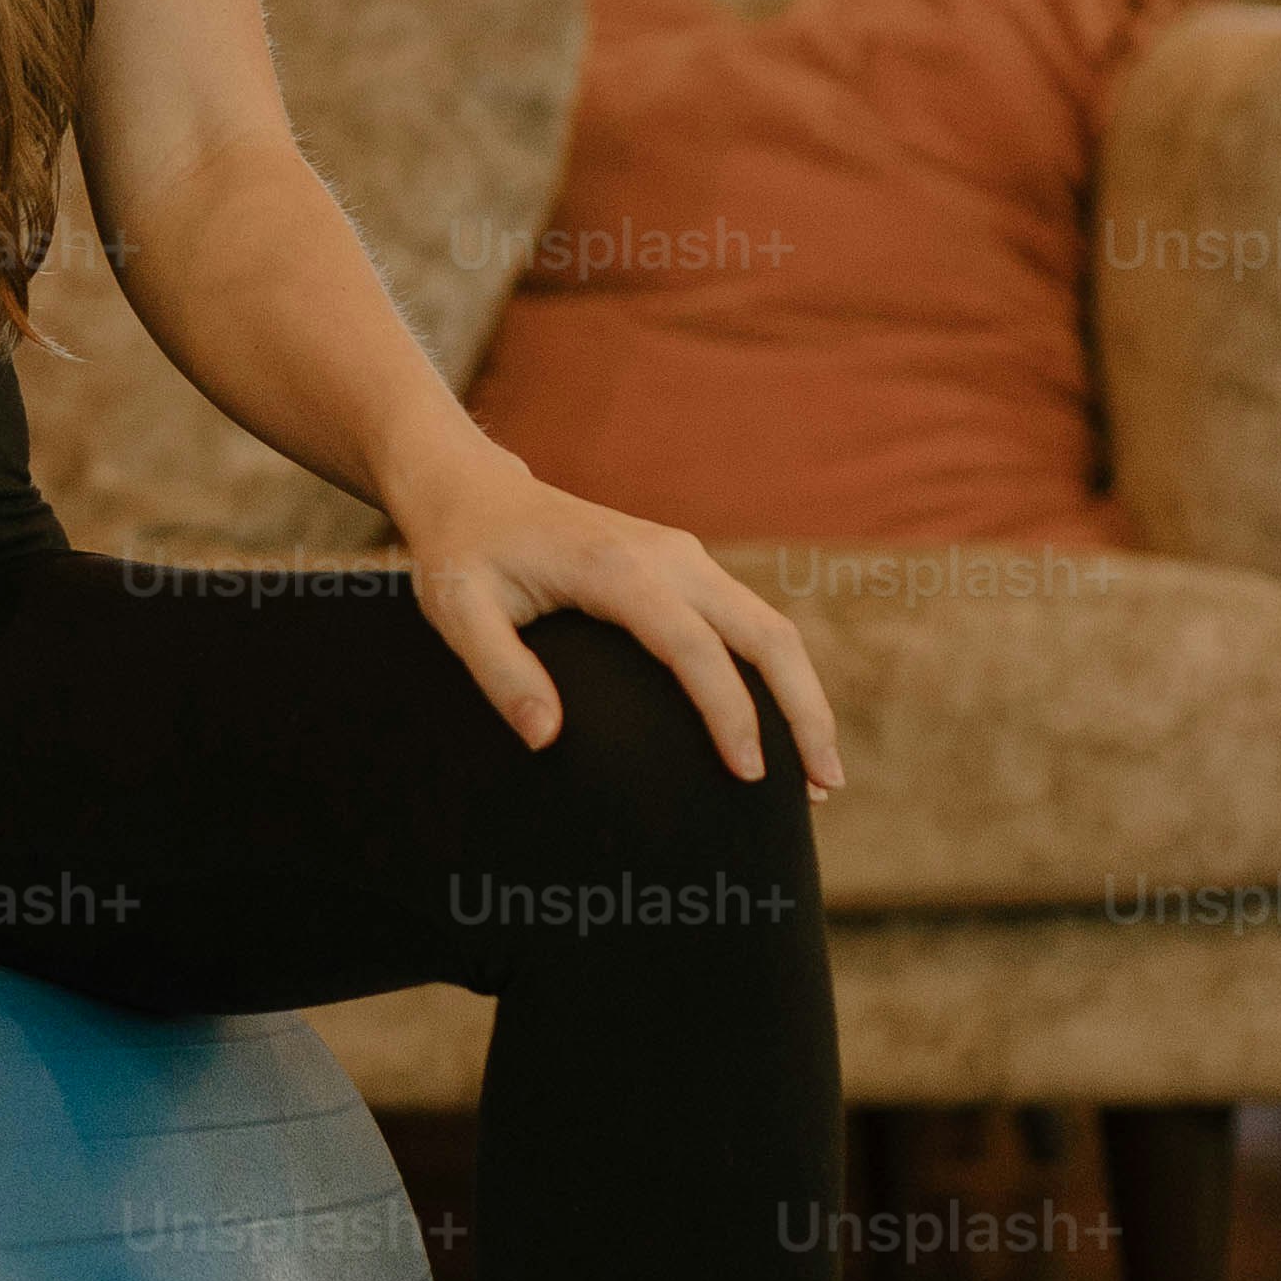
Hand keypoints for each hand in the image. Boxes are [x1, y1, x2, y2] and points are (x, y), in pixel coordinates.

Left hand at [389, 449, 847, 793]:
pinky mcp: (686, 566)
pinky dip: (778, 674)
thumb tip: (546, 738)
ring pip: (771, 626)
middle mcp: (668, 556)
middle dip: (804, 711)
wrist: (474, 491)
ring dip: (804, 696)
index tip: (750, 775)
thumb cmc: (462, 556)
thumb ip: (499, 672)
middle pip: (765, 634)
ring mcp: (684, 557)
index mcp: (617, 568)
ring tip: (819, 777)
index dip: (729, 714)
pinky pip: (750, 621)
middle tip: (822, 788)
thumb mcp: (458, 613)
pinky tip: (782, 728)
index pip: (694, 648)